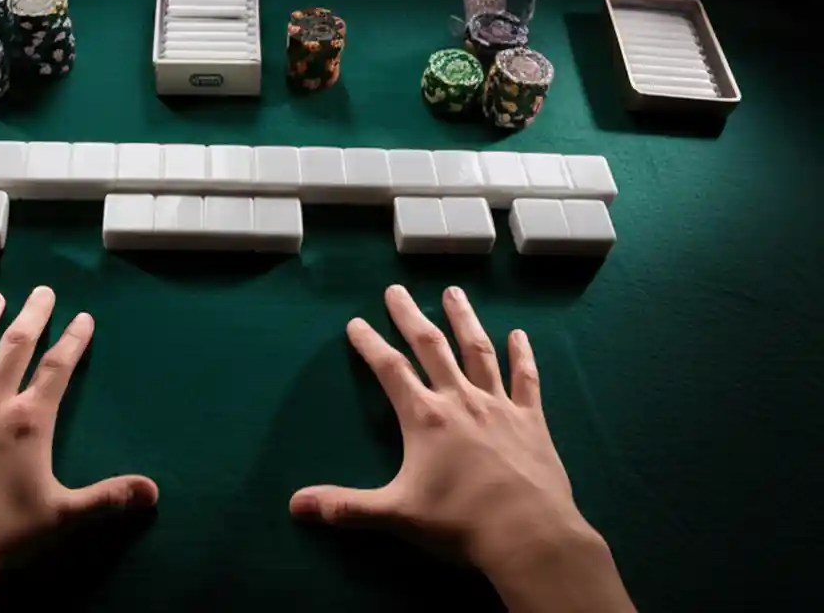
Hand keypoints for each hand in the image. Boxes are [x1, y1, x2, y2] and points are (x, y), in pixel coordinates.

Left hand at [0, 287, 157, 612]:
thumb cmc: (6, 530)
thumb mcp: (63, 514)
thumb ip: (107, 498)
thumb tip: (153, 491)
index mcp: (29, 421)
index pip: (57, 368)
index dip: (73, 340)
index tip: (83, 317)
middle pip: (15, 347)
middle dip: (32, 315)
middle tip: (42, 290)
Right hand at [291, 285, 632, 612]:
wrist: (529, 535)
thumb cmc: (459, 522)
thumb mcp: (396, 515)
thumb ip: (345, 506)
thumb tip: (295, 504)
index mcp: (425, 417)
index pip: (390, 370)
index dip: (370, 344)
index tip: (356, 322)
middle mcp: (461, 400)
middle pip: (432, 347)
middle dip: (410, 317)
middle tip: (396, 290)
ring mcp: (499, 406)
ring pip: (479, 352)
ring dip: (464, 320)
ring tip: (453, 293)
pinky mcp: (532, 420)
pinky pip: (526, 379)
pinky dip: (522, 355)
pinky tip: (520, 334)